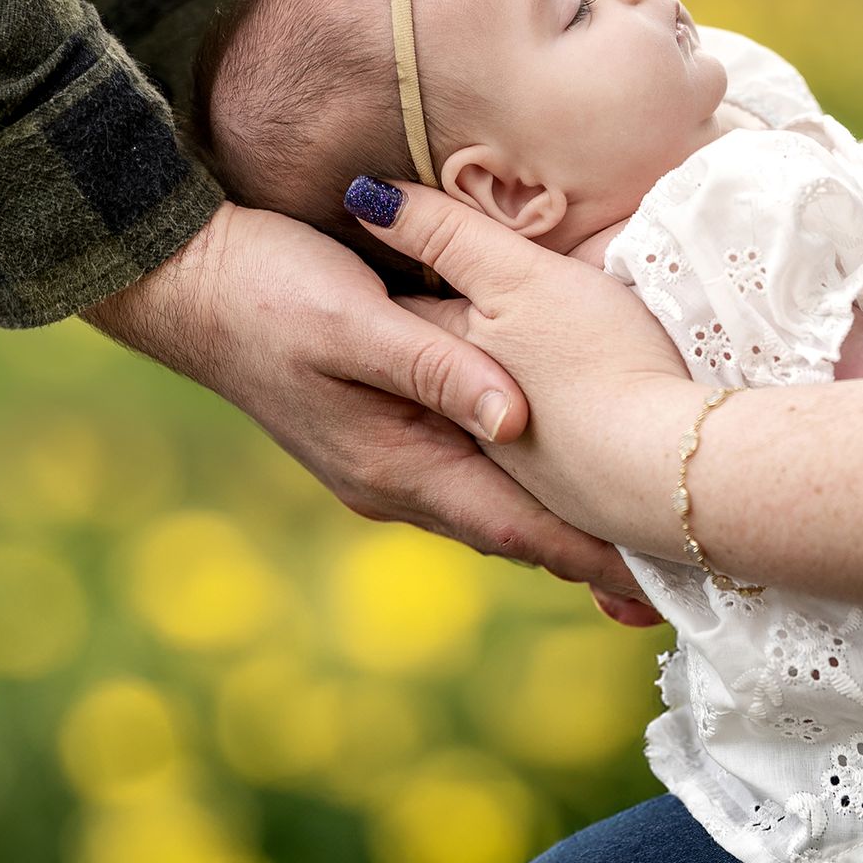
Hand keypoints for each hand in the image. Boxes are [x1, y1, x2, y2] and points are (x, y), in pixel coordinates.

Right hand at [84, 204, 657, 624]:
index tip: (656, 581)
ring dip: (562, 522)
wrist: (186, 282)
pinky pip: (471, 471)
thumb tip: (518, 422)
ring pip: (495, 505)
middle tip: (676, 573)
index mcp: (392, 464)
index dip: (588, 554)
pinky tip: (564, 476)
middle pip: (513, 531)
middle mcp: (393, 480)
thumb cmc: (267, 290)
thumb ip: (438, 368)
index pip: (513, 527)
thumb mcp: (355, 320)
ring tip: (637, 541)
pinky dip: (526, 482)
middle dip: (590, 553)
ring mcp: (386, 461)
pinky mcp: (384, 429)